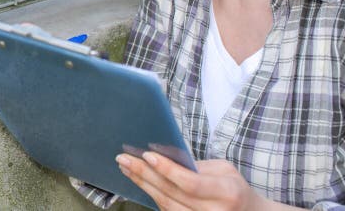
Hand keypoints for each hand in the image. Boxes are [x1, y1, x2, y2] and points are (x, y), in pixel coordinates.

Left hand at [115, 151, 277, 210]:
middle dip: (145, 174)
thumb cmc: (235, 188)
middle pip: (172, 193)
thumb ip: (196, 166)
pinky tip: (140, 182)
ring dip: (143, 184)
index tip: (146, 155)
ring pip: (165, 204)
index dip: (167, 169)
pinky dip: (152, 195)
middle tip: (124, 158)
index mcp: (227, 192)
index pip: (190, 183)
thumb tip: (163, 155)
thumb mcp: (224, 170)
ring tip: (126, 167)